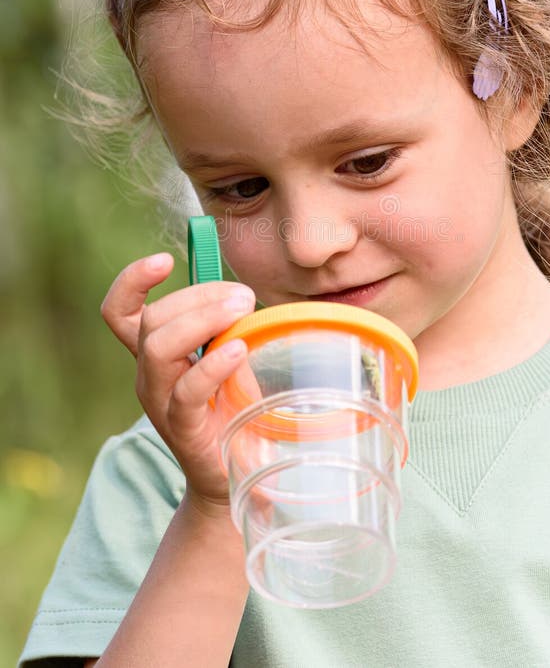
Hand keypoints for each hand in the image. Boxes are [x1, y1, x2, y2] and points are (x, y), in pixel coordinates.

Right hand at [100, 252, 255, 511]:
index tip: (164, 260)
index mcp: (156, 353)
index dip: (131, 281)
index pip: (121, 312)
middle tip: (244, 296)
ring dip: (203, 320)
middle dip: (197, 296)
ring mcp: (160, 402)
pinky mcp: (182, 428)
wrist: (238, 474)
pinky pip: (186, 390)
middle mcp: (149, 375)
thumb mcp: (230, 359)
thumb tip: (241, 296)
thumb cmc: (234, 409)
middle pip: (151, 320)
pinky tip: (239, 350)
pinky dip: (213, 364)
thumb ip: (228, 329)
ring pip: (158, 348)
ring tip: (243, 311)